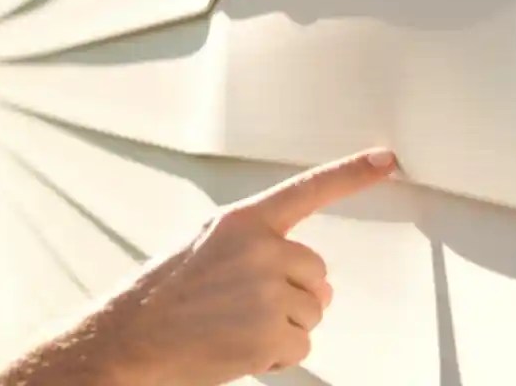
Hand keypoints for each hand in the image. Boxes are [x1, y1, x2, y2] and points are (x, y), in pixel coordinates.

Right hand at [100, 148, 398, 385]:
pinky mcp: (268, 333)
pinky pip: (300, 347)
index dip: (351, 174)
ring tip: (232, 325)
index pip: (308, 189)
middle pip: (316, 273)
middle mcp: (260, 249)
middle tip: (241, 305)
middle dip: (292, 294)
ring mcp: (266, 292)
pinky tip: (237, 348)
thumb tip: (322, 288)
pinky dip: (275, 356)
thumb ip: (263, 251)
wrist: (128, 340)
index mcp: (242, 220)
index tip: (387, 159)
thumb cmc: (165, 295)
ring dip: (282, 326)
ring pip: (311, 312)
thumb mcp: (208, 248)